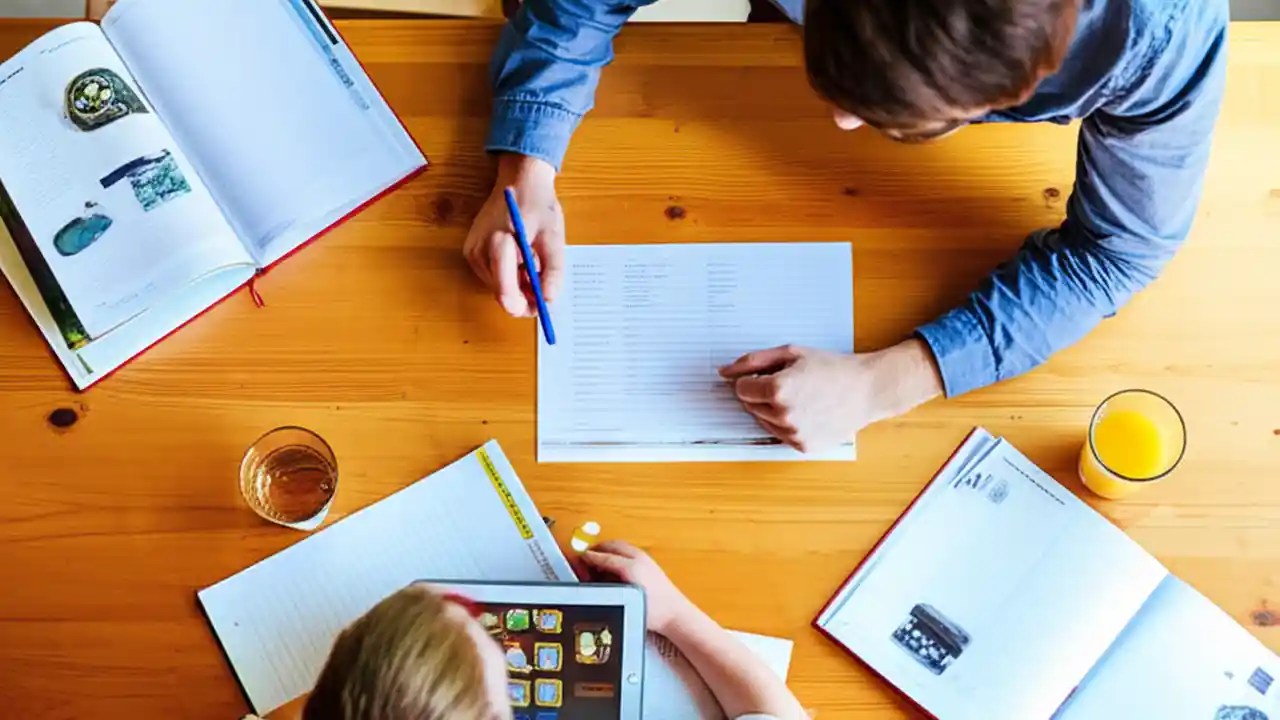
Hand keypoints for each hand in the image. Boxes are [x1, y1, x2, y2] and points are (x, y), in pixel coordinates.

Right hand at [463, 154, 564, 316]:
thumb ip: (552, 271)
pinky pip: (495, 278)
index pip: (506, 294)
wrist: (520, 181)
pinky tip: (519, 257)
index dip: (525, 306)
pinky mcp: (472, 254)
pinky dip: (510, 275)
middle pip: (502, 295)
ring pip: (499, 289)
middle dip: (524, 294)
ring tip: (531, 260)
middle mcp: (478, 252)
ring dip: (518, 284)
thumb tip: (548, 300)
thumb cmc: (537, 205)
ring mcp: (472, 254)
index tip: (542, 306)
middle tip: (543, 281)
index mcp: (498, 245)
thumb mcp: (554, 238)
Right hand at [580, 540, 693, 634]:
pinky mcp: (649, 566)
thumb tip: (593, 570)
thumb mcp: (626, 596)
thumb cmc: (655, 610)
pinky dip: (616, 556)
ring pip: (619, 548)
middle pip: (611, 545)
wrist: (676, 615)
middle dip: (597, 550)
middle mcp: (638, 558)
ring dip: (607, 552)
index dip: (588, 558)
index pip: (603, 555)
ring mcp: (645, 560)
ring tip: (597, 565)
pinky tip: (613, 571)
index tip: (578, 560)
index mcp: (631, 564)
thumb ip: (607, 581)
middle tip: (585, 560)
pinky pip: (627, 553)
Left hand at [719, 339, 944, 452]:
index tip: (773, 374)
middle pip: (750, 406)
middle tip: (792, 384)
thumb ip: (752, 361)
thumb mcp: (791, 354)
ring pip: (763, 422)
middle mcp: (783, 416)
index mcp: (778, 390)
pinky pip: (780, 435)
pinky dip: (788, 424)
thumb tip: (723, 372)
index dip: (754, 379)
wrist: (866, 390)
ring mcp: (793, 435)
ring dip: (774, 410)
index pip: (741, 389)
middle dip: (763, 394)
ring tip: (802, 398)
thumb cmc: (830, 367)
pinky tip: (809, 412)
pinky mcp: (803, 447)